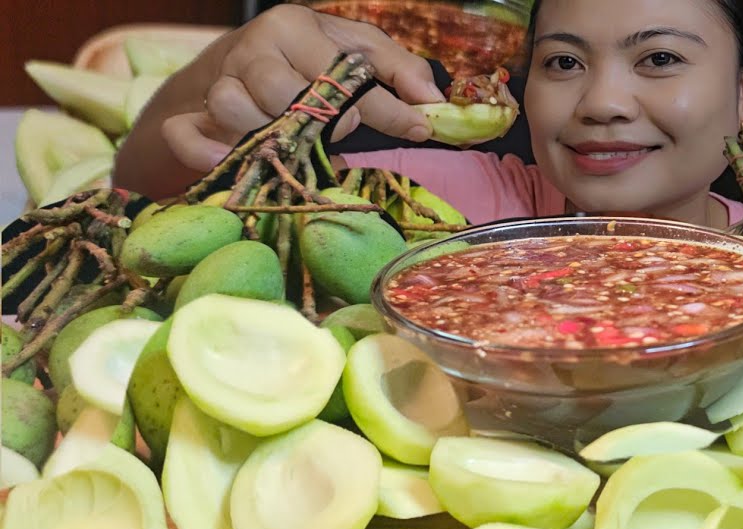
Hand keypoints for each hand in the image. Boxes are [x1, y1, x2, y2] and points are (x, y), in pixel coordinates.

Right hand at [162, 4, 445, 171]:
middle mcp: (252, 51)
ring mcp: (216, 84)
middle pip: (282, 92)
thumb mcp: (357, 52)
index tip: (417, 130)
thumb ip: (397, 69)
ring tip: (291, 144)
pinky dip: (206, 152)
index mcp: (292, 26)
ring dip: (269, 137)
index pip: (340, 72)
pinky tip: (229, 161)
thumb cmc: (309, 61)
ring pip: (235, 110)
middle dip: (319, 122)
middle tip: (337, 133)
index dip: (383, 108)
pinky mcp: (188, 120)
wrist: (234, 70)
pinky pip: (185, 136)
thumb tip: (432, 100)